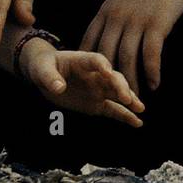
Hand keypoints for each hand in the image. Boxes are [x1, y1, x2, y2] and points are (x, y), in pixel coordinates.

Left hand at [18, 39, 144, 125]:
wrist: (45, 75)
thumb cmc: (44, 67)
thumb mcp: (42, 70)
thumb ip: (50, 78)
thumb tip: (59, 87)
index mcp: (83, 60)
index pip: (96, 60)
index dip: (102, 65)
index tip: (108, 72)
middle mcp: (96, 74)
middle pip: (112, 78)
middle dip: (121, 87)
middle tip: (127, 98)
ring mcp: (99, 89)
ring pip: (117, 94)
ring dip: (130, 100)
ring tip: (140, 109)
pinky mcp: (97, 104)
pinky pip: (113, 110)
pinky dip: (125, 116)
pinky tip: (137, 122)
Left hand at [78, 0, 182, 93]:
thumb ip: (113, 17)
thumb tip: (108, 40)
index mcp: (105, 11)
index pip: (89, 42)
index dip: (87, 63)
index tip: (89, 79)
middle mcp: (117, 17)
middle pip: (106, 56)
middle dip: (107, 79)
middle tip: (111, 96)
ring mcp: (136, 21)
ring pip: (127, 60)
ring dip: (131, 81)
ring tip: (134, 97)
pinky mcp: (156, 25)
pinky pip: (150, 55)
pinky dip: (151, 72)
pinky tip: (154, 84)